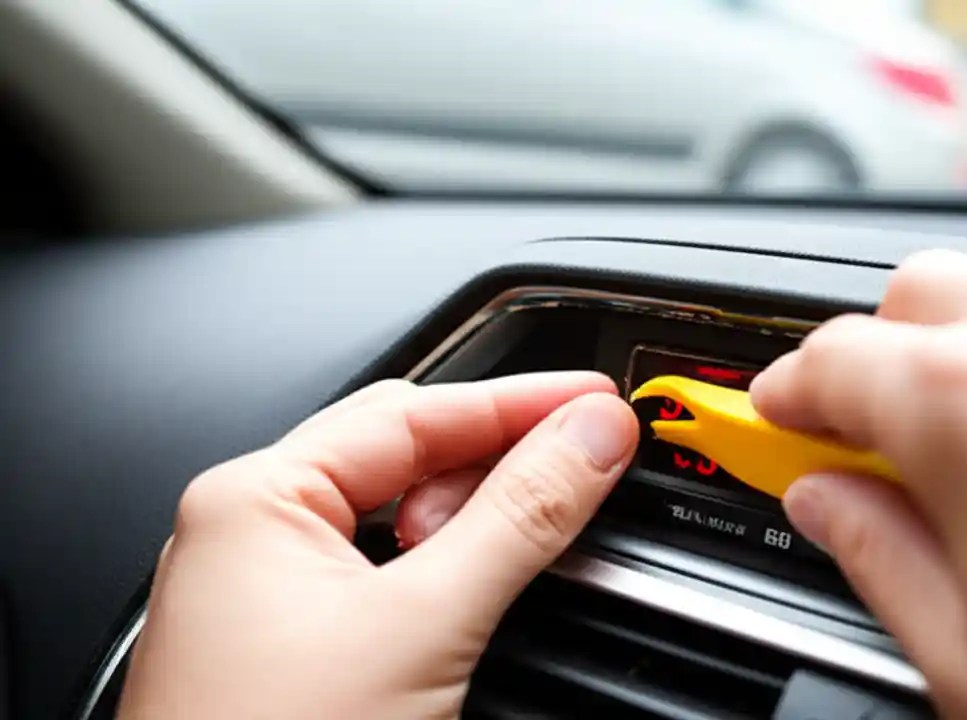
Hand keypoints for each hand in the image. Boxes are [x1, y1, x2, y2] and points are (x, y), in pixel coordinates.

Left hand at [119, 372, 637, 718]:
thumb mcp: (425, 626)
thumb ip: (521, 519)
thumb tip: (589, 438)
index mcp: (253, 500)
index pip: (414, 414)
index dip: (519, 402)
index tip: (597, 402)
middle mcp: (245, 538)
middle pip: (400, 456)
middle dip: (496, 455)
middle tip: (586, 458)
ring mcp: (262, 598)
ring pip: (391, 518)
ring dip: (467, 517)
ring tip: (530, 530)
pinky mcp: (287, 652)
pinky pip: (378, 576)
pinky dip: (439, 569)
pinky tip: (476, 585)